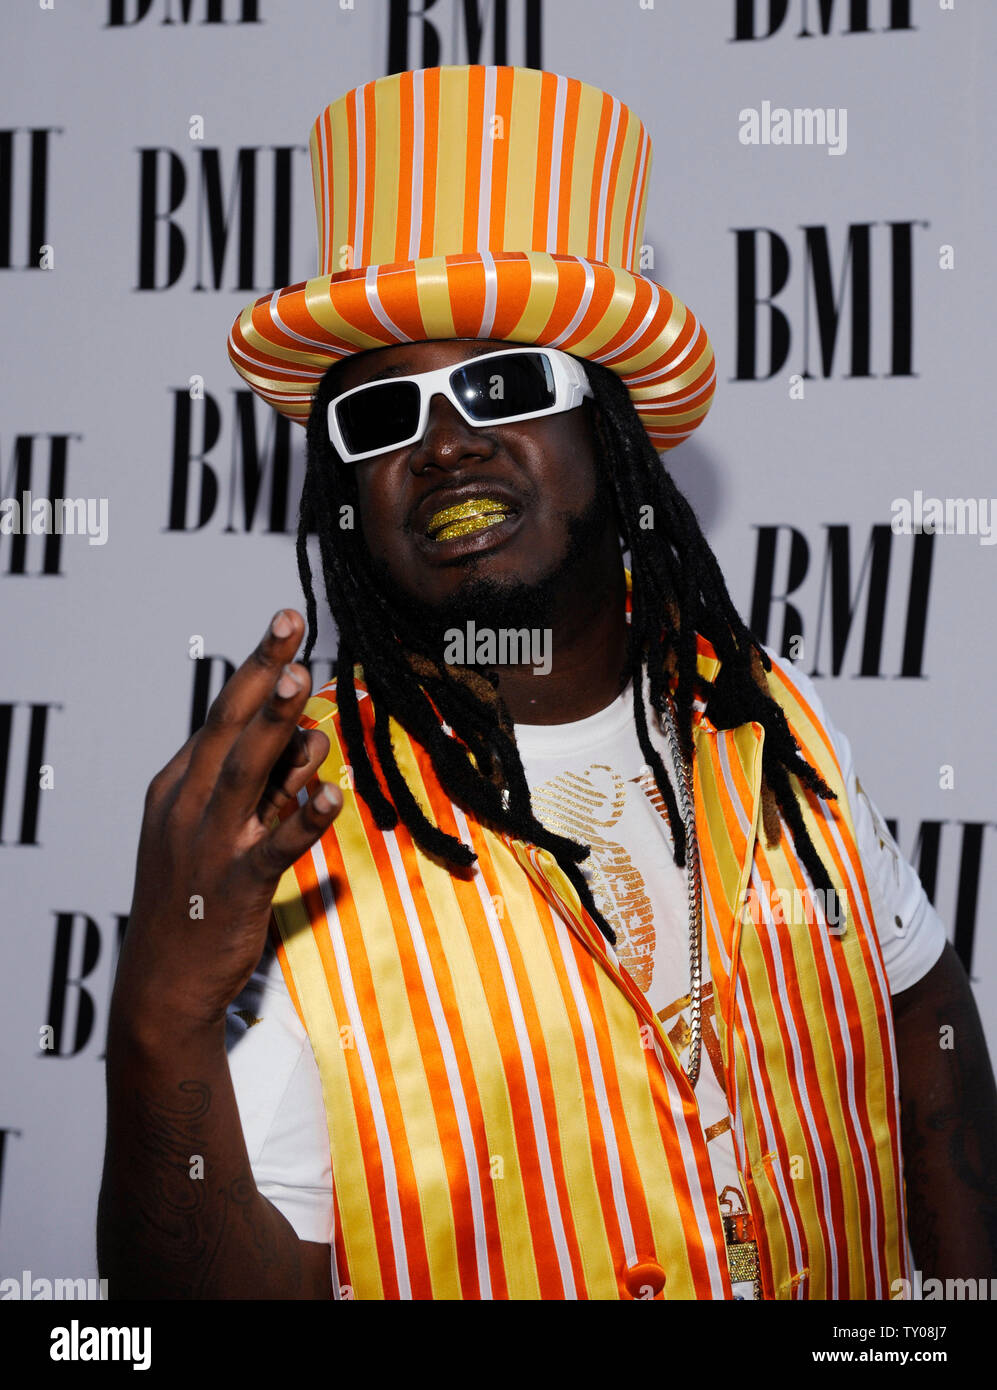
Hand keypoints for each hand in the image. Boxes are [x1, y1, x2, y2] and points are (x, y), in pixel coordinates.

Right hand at [113, 609, 341, 1031]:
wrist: (162, 982)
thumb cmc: (192, 896)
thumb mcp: (208, 828)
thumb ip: (256, 784)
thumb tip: (307, 736)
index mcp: (179, 786)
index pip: (221, 714)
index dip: (256, 667)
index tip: (285, 624)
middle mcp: (189, 806)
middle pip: (229, 729)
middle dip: (262, 675)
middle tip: (291, 629)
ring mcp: (210, 845)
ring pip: (246, 775)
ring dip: (274, 728)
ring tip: (302, 685)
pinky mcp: (236, 887)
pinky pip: (274, 848)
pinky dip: (302, 822)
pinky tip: (330, 799)